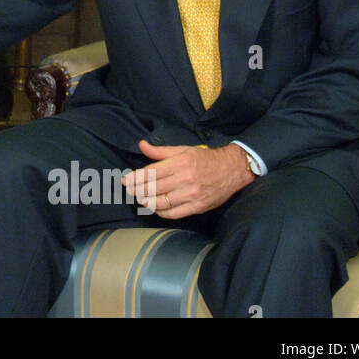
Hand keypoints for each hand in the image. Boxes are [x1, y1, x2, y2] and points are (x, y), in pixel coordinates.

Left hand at [121, 140, 253, 218]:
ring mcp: (192, 195)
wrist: (232, 169)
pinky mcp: (198, 207)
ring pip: (160, 202)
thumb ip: (160, 151)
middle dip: (137, 190)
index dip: (135, 178)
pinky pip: (173, 214)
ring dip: (146, 202)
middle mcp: (185, 179)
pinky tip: (155, 208)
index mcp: (180, 163)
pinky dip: (161, 212)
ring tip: (141, 199)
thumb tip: (142, 145)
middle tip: (131, 190)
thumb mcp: (183, 150)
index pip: (150, 173)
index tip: (125, 180)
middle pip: (153, 188)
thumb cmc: (205, 159)